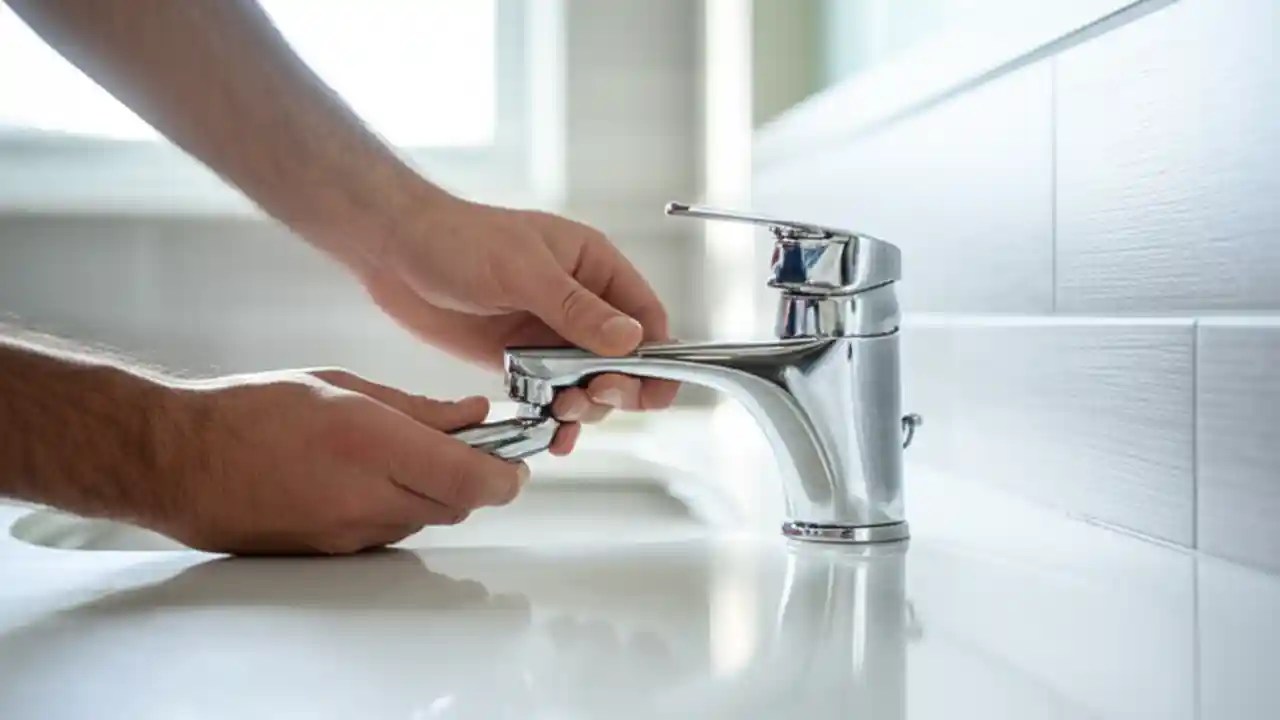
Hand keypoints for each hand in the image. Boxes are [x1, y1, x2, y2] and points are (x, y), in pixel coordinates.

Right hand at [149, 368, 524, 554]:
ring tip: (405, 454)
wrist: (177, 461)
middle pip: (459, 505)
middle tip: (471, 448)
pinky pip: (390, 533)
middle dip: (476, 480)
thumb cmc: (250, 411)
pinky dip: (399, 507)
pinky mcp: (332, 552)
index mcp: (374, 443)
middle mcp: (368, 496)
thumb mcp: (341, 384)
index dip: (508, 475)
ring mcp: (349, 532)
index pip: (474, 480)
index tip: (516, 458)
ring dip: (435, 492)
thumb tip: (475, 413)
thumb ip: (418, 407)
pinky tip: (368, 477)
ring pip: (426, 519)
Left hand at [359, 197, 678, 453]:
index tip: (656, 392)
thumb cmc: (458, 240)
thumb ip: (576, 309)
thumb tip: (630, 339)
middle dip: (617, 387)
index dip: (658, 356)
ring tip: (562, 413)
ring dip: (585, 407)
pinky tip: (553, 434)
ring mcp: (550, 334)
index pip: (646, 315)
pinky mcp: (520, 360)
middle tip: (593, 397)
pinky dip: (557, 418)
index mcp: (594, 266)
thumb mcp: (523, 271)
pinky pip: (552, 396)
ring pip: (590, 384)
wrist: (395, 252)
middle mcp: (580, 303)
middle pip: (624, 359)